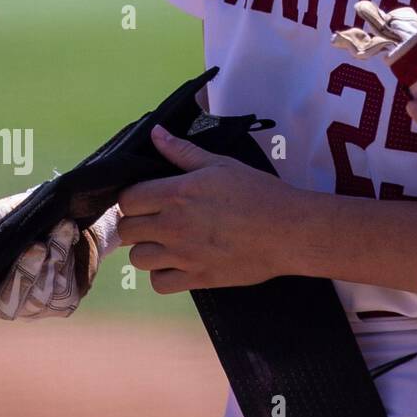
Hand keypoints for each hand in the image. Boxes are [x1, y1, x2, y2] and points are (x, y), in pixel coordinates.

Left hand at [116, 125, 298, 292]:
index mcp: (177, 194)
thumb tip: (156, 133)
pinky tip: (178, 263)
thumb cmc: (259, 192)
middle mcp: (173, 225)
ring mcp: (183, 255)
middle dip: (138, 224)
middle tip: (158, 220)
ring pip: (138, 259)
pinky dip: (163, 275)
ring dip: (149, 250)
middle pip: (127, 230)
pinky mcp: (196, 278)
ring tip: (168, 243)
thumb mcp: (222, 165)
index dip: (134, 198)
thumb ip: (183, 151)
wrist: (288, 230)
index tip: (147, 199)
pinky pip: (159, 283)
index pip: (128, 199)